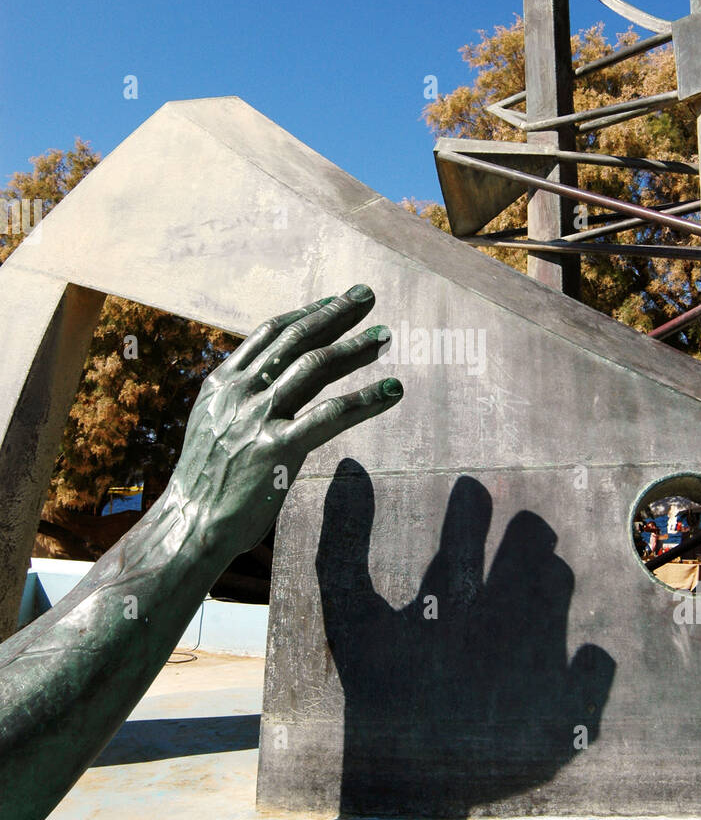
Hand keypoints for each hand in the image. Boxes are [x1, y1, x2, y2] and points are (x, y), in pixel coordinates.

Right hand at [165, 285, 401, 557]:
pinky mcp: (278, 449)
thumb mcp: (212, 425)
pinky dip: (366, 400)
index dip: (306, 313)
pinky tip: (392, 390)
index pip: (270, 333)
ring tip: (385, 337)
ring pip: (315, 368)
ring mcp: (258, 418)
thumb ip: (238, 398)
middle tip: (366, 295)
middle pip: (296, 340)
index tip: (333, 299)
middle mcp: (241, 392)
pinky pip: (330, 415)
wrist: (188, 524)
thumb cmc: (205, 482)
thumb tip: (267, 378)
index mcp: (224, 383)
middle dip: (334, 314)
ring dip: (355, 349)